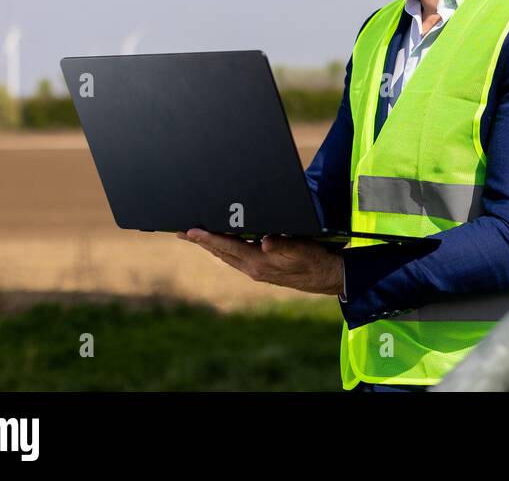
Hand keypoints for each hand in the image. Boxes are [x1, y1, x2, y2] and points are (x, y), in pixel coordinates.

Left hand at [178, 228, 343, 295]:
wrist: (327, 278)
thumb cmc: (315, 260)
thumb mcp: (301, 249)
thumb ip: (282, 245)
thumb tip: (263, 241)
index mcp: (260, 263)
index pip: (229, 247)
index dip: (208, 238)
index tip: (191, 231)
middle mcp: (254, 268)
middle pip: (222, 252)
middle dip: (201, 241)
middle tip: (181, 232)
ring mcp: (257, 270)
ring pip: (227, 256)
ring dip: (210, 245)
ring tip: (195, 236)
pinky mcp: (262, 269)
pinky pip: (236, 258)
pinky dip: (224, 248)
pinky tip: (222, 244)